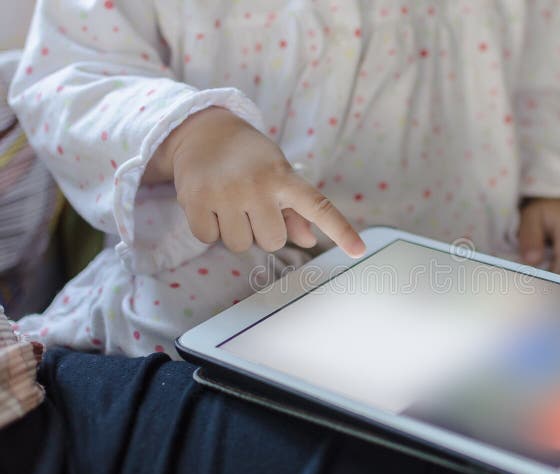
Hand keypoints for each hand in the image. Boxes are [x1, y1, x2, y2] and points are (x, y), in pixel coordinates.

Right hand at [143, 107, 364, 256]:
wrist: (202, 131)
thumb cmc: (250, 160)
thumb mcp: (278, 175)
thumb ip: (295, 211)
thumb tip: (307, 241)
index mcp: (284, 178)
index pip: (318, 207)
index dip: (341, 231)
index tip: (359, 251)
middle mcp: (257, 185)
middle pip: (272, 241)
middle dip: (263, 231)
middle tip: (252, 207)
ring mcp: (225, 192)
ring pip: (240, 244)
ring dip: (235, 231)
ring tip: (230, 204)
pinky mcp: (195, 199)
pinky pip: (208, 238)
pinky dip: (209, 228)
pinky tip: (210, 205)